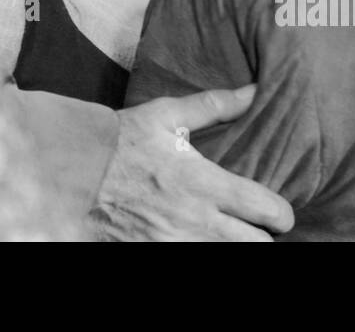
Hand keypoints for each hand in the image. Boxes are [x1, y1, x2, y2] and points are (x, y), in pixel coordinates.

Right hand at [90, 85, 293, 240]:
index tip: (276, 211)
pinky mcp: (156, 257)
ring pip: (230, 259)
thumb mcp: (166, 115)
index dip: (280, 213)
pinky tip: (197, 241)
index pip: (267, 210)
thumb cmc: (122, 142)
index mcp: (204, 183)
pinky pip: (194, 264)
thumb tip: (254, 90)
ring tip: (225, 233)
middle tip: (254, 226)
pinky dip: (204, 253)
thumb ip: (215, 105)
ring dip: (232, 246)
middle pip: (258, 247)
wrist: (73, 174)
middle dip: (262, 237)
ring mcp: (176, 246)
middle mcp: (196, 222)